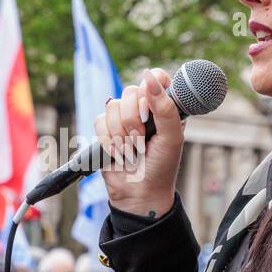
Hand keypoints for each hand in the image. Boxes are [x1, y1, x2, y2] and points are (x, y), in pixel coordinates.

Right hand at [95, 68, 182, 218]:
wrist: (140, 194)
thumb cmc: (162, 166)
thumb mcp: (172, 137)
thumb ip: (165, 108)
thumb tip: (150, 78)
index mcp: (164, 107)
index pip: (157, 77)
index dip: (151, 87)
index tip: (149, 108)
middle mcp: (143, 109)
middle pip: (130, 91)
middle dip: (134, 120)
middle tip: (142, 139)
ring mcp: (123, 119)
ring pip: (113, 107)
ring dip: (122, 134)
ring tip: (131, 150)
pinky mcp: (105, 131)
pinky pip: (99, 121)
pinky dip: (109, 140)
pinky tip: (118, 153)